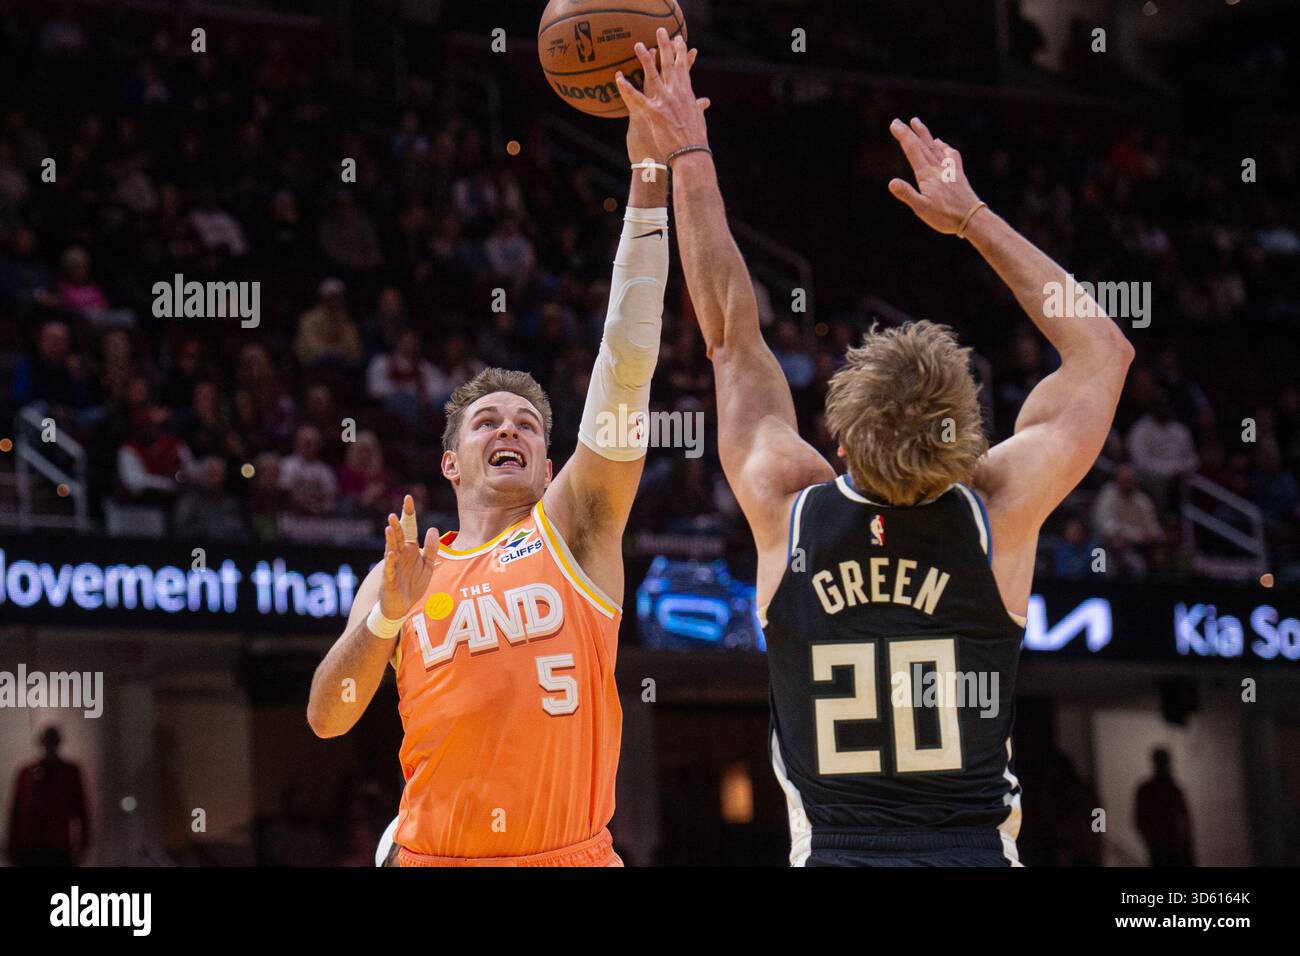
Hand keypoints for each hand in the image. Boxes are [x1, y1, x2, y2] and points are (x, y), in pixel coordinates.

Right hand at [379, 494, 439, 619]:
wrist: (402, 607)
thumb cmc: (413, 585)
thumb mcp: (428, 566)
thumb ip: (431, 549)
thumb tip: (433, 528)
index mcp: (410, 549)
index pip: (409, 527)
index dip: (409, 513)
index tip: (408, 498)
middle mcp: (400, 555)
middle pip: (399, 536)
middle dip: (397, 524)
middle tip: (396, 511)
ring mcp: (393, 566)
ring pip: (391, 549)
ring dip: (391, 538)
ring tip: (390, 525)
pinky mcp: (389, 580)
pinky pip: (389, 569)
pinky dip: (390, 561)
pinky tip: (391, 553)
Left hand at [615, 29, 710, 160]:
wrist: (691, 154)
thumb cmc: (695, 139)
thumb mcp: (698, 119)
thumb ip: (698, 107)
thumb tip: (704, 102)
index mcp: (687, 94)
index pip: (683, 68)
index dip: (680, 52)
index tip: (678, 39)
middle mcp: (677, 94)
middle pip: (670, 66)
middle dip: (666, 47)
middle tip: (661, 31)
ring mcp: (665, 103)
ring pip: (654, 77)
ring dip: (646, 60)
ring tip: (639, 46)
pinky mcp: (655, 114)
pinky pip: (638, 99)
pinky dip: (628, 89)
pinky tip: (620, 79)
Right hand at [887, 117, 983, 235]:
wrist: (972, 218)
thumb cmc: (945, 216)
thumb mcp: (922, 208)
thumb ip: (907, 194)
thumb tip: (891, 182)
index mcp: (927, 175)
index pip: (912, 150)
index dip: (903, 136)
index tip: (894, 124)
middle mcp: (938, 168)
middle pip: (922, 145)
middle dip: (909, 132)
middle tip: (899, 121)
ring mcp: (949, 169)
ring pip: (934, 147)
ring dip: (924, 134)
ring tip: (917, 122)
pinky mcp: (957, 174)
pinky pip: (950, 154)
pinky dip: (943, 146)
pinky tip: (941, 143)